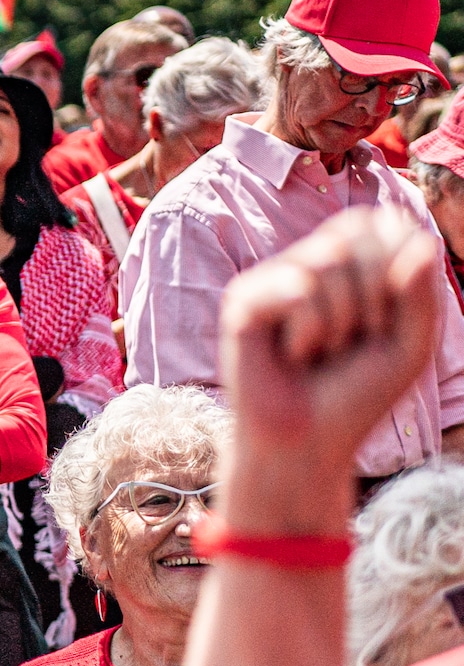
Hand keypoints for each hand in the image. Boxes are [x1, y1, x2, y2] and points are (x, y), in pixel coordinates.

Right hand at [220, 208, 443, 480]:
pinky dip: (310, 331)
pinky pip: (297, 290)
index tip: (387, 321)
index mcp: (347, 264)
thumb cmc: (356, 395)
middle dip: (375, 292)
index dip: (400, 266)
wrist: (308, 444)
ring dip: (342, 318)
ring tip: (323, 351)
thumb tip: (422, 240)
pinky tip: (294, 355)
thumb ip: (423, 294)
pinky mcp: (242, 302)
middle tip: (356, 340)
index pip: (382, 221)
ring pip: (328, 259)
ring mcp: (271, 279)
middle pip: (356, 230)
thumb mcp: (411, 345)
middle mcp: (305, 262)